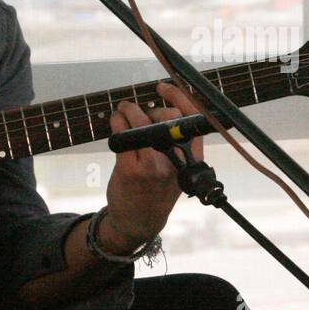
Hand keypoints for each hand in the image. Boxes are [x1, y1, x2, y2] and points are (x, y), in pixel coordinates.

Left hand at [101, 82, 203, 252]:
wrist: (139, 222)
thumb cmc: (157, 191)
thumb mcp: (178, 168)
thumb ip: (174, 142)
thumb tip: (160, 109)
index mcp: (191, 158)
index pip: (192, 116)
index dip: (177, 95)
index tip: (163, 87)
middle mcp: (174, 161)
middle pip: (165, 116)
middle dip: (149, 109)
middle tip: (139, 112)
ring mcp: (152, 165)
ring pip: (141, 121)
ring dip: (129, 110)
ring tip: (123, 110)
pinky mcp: (129, 169)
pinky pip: (121, 133)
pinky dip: (116, 121)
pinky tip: (115, 121)